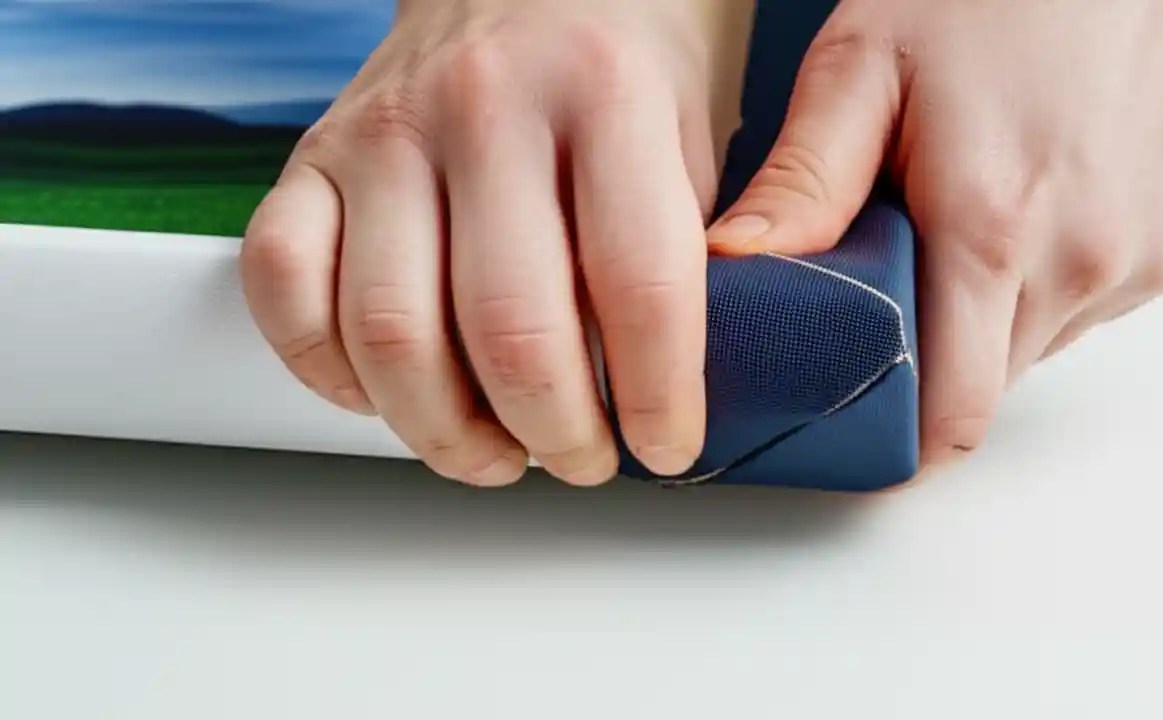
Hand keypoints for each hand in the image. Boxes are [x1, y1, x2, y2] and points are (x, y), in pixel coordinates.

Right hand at [241, 0, 743, 485]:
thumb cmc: (620, 62)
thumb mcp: (702, 129)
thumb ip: (710, 247)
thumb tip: (682, 388)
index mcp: (607, 91)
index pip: (638, 285)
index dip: (659, 398)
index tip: (667, 446)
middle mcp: (485, 106)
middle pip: (508, 330)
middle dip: (556, 434)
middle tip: (583, 459)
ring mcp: (385, 130)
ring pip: (389, 331)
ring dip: (445, 431)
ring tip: (495, 454)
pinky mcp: (313, 156)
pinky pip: (283, 286)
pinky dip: (326, 370)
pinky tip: (385, 396)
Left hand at [708, 0, 1162, 465]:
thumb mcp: (868, 62)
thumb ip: (805, 180)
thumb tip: (737, 267)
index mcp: (991, 229)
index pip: (947, 415)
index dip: (895, 436)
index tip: (857, 427)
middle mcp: (1087, 260)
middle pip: (990, 383)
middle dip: (933, 362)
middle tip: (899, 287)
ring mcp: (1151, 257)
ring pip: (1044, 344)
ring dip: (996, 313)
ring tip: (973, 219)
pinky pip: (1103, 301)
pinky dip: (1060, 276)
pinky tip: (1041, 199)